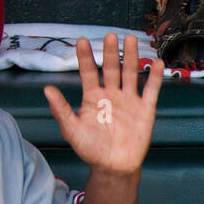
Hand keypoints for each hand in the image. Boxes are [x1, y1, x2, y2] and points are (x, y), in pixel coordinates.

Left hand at [42, 33, 163, 175]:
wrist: (114, 167)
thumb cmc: (91, 150)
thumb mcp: (72, 130)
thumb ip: (60, 110)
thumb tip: (46, 89)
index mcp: (93, 97)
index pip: (88, 72)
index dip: (85, 57)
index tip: (82, 41)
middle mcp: (111, 94)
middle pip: (111, 68)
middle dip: (110, 53)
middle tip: (109, 36)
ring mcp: (129, 100)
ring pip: (130, 74)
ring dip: (131, 57)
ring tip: (130, 39)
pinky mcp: (145, 110)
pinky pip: (151, 90)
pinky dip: (154, 77)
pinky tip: (156, 63)